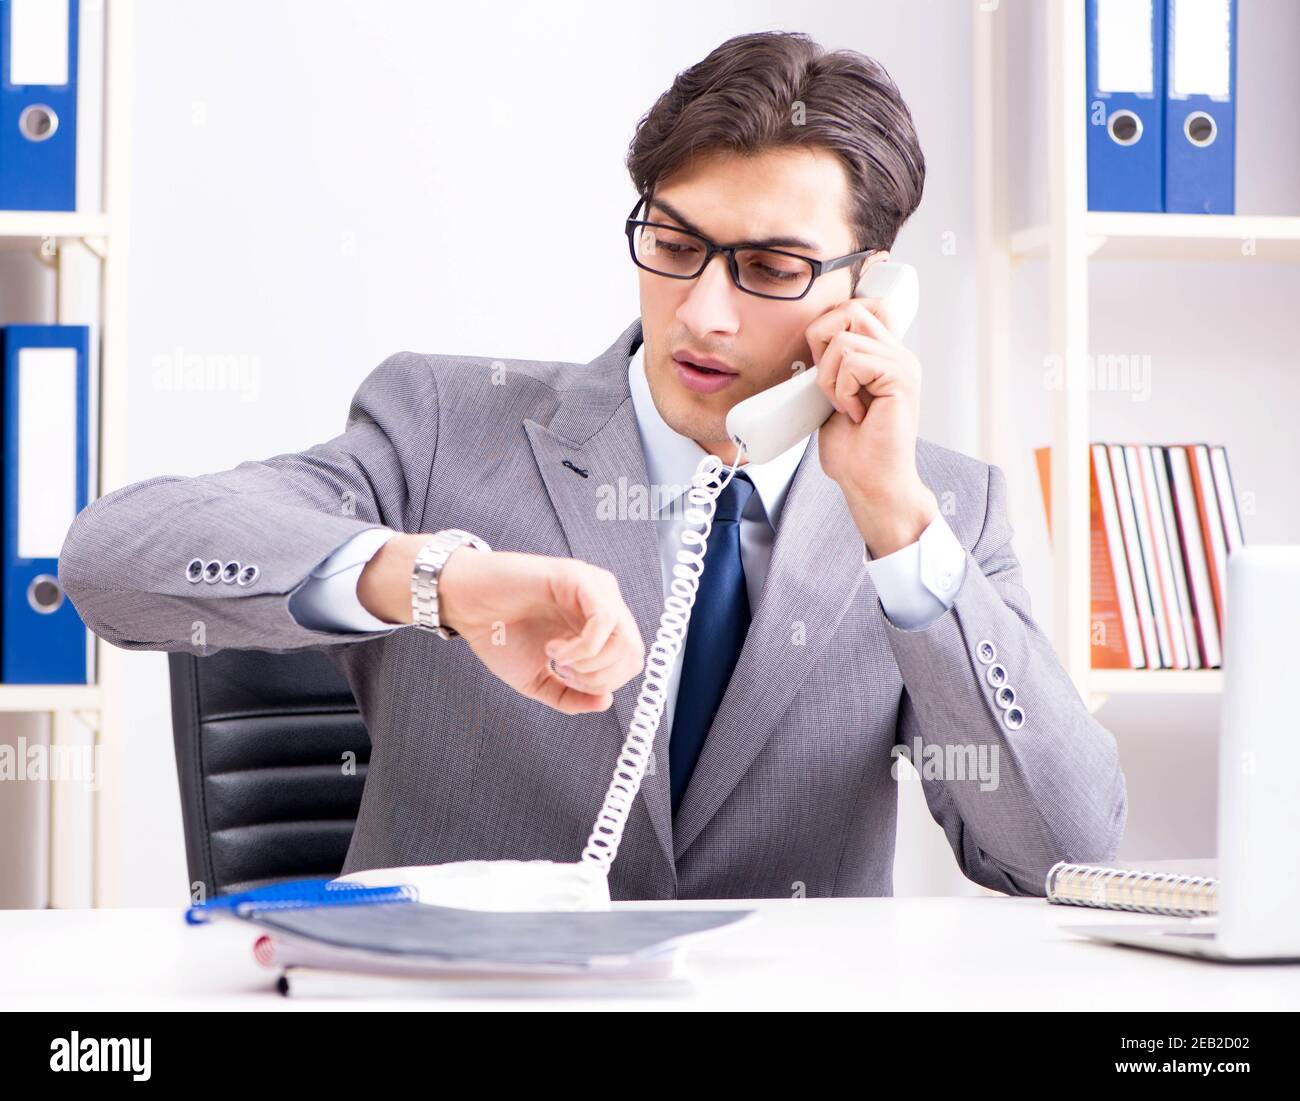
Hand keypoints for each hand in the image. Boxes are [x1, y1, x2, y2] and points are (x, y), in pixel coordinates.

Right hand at [359, 535, 645, 713]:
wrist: (464, 604)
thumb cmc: (498, 634)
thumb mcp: (538, 679)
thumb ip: (571, 696)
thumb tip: (605, 701)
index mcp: (598, 623)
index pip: (630, 661)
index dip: (602, 683)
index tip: (564, 679)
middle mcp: (603, 601)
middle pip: (634, 654)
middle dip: (598, 678)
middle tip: (562, 672)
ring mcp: (594, 587)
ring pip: (625, 639)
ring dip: (590, 664)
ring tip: (556, 659)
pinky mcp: (578, 578)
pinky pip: (604, 621)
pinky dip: (583, 648)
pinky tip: (554, 649)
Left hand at [805, 297, 936, 556]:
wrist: (870, 483)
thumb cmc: (854, 450)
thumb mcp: (832, 395)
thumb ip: (832, 363)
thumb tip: (813, 338)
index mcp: (884, 355)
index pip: (860, 306)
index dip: (830, 326)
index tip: (822, 366)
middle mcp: (898, 354)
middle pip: (850, 309)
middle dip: (822, 343)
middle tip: (828, 385)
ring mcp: (903, 363)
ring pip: (844, 339)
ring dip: (829, 377)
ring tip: (845, 406)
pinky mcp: (901, 377)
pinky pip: (853, 361)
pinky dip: (842, 389)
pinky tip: (856, 413)